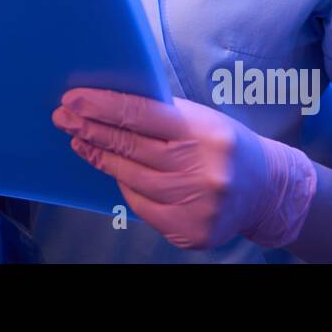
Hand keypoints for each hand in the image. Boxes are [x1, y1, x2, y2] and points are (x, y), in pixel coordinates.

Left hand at [53, 88, 316, 249]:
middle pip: (131, 149)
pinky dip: (126, 187)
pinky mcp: (191, 231)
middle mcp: (202, 170)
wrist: (268, 190)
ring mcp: (197, 205)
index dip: (103, 107)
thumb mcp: (201, 118)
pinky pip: (142, 206)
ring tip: (81, 141)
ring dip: (101, 158)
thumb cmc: (223, 144)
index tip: (73, 100)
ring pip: (131, 180)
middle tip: (64, 118)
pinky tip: (116, 172)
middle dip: (92, 130)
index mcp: (205, 132)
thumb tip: (106, 105)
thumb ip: (160, 114)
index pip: (143, 115)